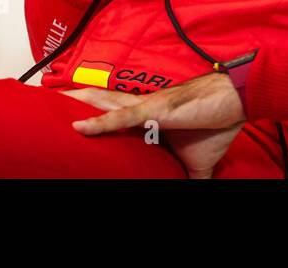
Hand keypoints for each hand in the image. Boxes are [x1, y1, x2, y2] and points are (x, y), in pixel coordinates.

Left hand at [63, 72, 246, 177]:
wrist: (235, 102)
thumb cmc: (217, 123)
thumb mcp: (199, 162)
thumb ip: (188, 176)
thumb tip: (189, 189)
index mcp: (150, 117)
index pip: (116, 112)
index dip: (95, 110)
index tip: (73, 114)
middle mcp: (144, 107)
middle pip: (104, 101)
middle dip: (79, 100)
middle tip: (52, 98)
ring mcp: (147, 107)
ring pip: (106, 104)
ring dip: (81, 104)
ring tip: (55, 102)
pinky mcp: (155, 111)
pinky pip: (122, 117)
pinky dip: (101, 122)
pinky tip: (80, 126)